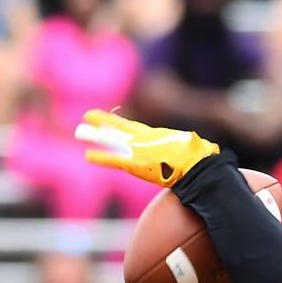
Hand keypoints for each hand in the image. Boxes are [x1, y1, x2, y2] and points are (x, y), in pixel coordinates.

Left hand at [75, 108, 220, 187]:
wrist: (200, 165)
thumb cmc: (201, 158)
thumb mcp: (191, 147)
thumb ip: (185, 147)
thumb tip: (200, 150)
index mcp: (156, 135)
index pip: (131, 127)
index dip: (116, 122)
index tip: (103, 117)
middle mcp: (146, 140)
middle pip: (119, 129)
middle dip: (102, 124)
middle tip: (86, 118)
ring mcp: (141, 150)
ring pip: (113, 140)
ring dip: (96, 136)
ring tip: (80, 132)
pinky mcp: (139, 164)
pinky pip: (116, 160)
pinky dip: (102, 158)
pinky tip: (88, 155)